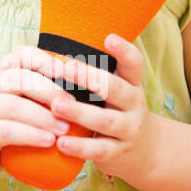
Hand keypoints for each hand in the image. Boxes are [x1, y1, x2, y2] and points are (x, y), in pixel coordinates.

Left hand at [0, 34, 153, 182]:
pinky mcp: (118, 152)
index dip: (124, 51)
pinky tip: (60, 143)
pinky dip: (80, 147)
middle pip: (117, 89)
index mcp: (131, 84)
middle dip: (92, 79)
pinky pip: (99, 150)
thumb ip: (92, 76)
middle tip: (67, 69)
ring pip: (105, 120)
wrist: (144, 152)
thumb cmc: (116, 112)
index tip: (108, 38)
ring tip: (57, 106)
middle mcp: (134, 104)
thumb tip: (46, 53)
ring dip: (80, 112)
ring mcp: (128, 129)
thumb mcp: (113, 92)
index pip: (133, 64)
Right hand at [0, 54, 71, 186]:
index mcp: (0, 76)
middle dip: (49, 91)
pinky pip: (6, 130)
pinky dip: (30, 135)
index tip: (65, 71)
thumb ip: (38, 98)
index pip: (20, 55)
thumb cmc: (2, 132)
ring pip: (13, 106)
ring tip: (65, 129)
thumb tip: (80, 95)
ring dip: (43, 117)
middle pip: (19, 79)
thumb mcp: (20, 110)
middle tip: (72, 106)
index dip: (42, 59)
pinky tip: (48, 141)